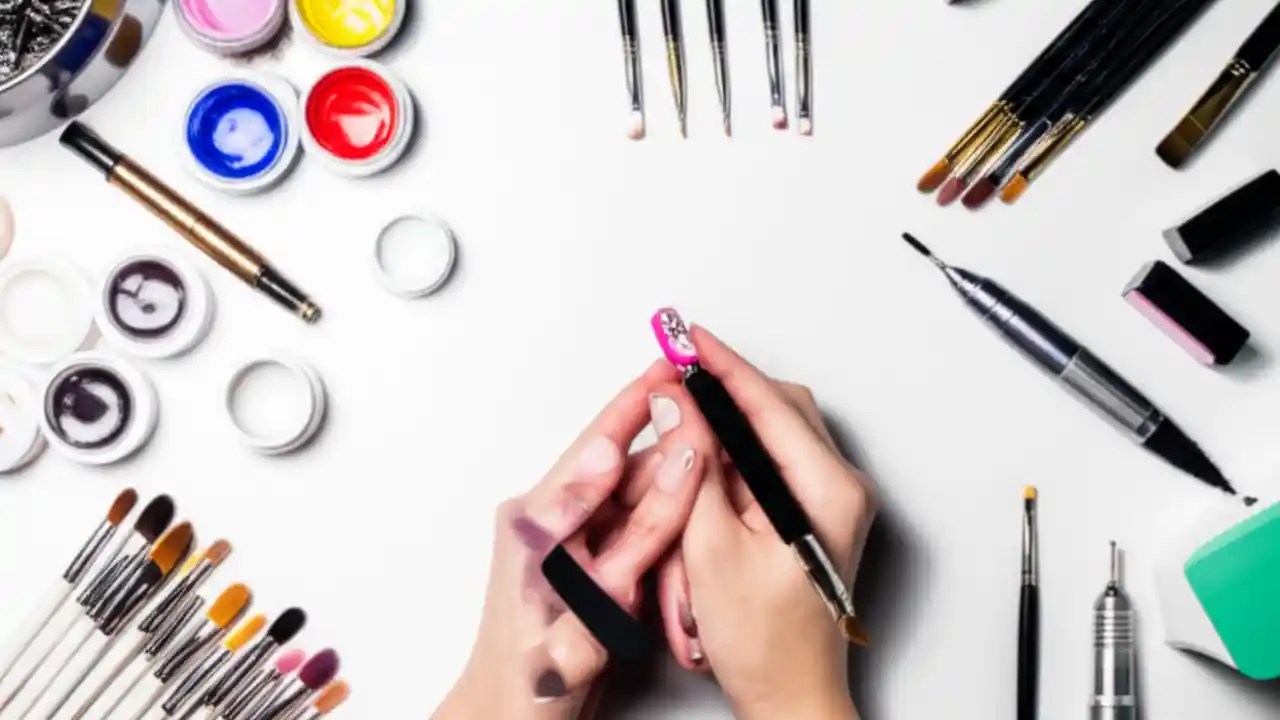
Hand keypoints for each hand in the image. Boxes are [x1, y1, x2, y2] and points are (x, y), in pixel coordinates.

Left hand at [435, 361, 717, 719]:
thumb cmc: (526, 680)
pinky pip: (646, 551)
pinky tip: (688, 576)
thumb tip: (673, 458)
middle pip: (632, 480)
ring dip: (679, 533)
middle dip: (679, 477)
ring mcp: (577, 553)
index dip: (637, 403)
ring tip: (706, 537)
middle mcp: (557, 525)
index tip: (670, 365)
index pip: (600, 446)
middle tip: (723, 450)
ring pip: (647, 517)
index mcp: (539, 516)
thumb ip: (638, 529)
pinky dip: (672, 562)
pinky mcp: (596, 578)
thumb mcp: (592, 600)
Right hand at [658, 327, 876, 719]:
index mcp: (826, 490)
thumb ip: (695, 467)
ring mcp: (829, 500)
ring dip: (725, 427)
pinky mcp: (813, 513)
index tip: (686, 337)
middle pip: (778, 407)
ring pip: (772, 432)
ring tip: (680, 426)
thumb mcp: (710, 547)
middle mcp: (840, 487)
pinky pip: (771, 463)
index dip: (721, 365)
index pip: (768, 403)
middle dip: (723, 390)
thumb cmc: (762, 642)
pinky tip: (701, 468)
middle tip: (675, 376)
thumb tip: (682, 403)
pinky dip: (734, 458)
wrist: (790, 694)